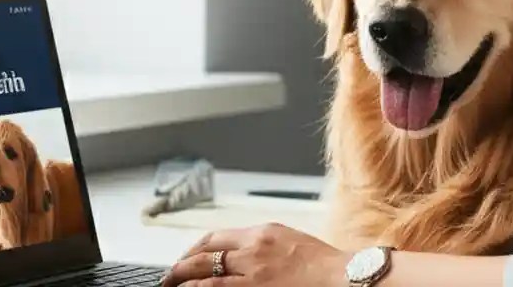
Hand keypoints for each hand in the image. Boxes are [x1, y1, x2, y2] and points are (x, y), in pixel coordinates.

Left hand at [161, 222, 351, 286]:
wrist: (342, 277)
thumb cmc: (325, 266)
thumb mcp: (292, 243)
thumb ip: (266, 246)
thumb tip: (246, 257)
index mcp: (264, 232)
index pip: (218, 236)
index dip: (196, 249)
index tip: (188, 259)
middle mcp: (254, 246)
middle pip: (206, 250)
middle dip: (182, 263)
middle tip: (170, 275)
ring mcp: (253, 268)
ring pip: (205, 269)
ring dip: (182, 278)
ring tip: (170, 285)